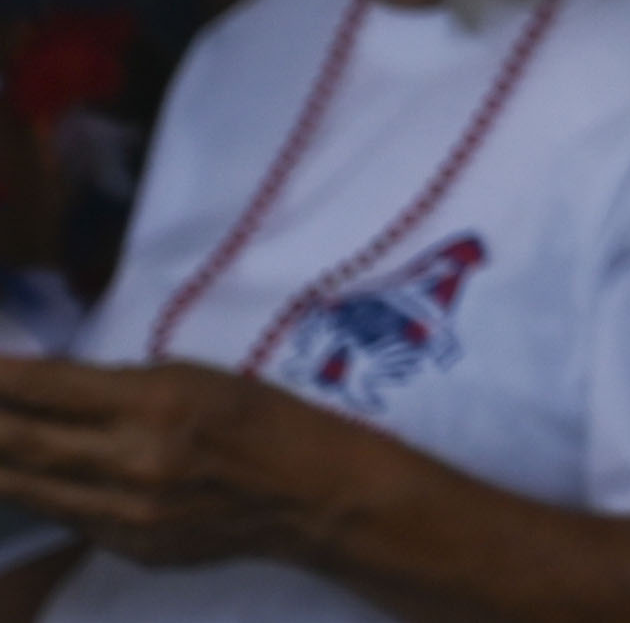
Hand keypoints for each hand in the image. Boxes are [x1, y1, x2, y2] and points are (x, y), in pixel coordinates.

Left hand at [0, 357, 352, 567]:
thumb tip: (42, 389)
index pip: (50, 388)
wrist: (305, 492)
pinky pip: (62, 515)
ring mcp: (122, 514)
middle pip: (20, 444)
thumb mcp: (192, 377)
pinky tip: (19, 476)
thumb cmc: (256, 414)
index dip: (0, 378)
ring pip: (26, 488)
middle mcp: (130, 461)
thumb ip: (117, 387)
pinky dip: (34, 491)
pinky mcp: (123, 548)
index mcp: (156, 403)